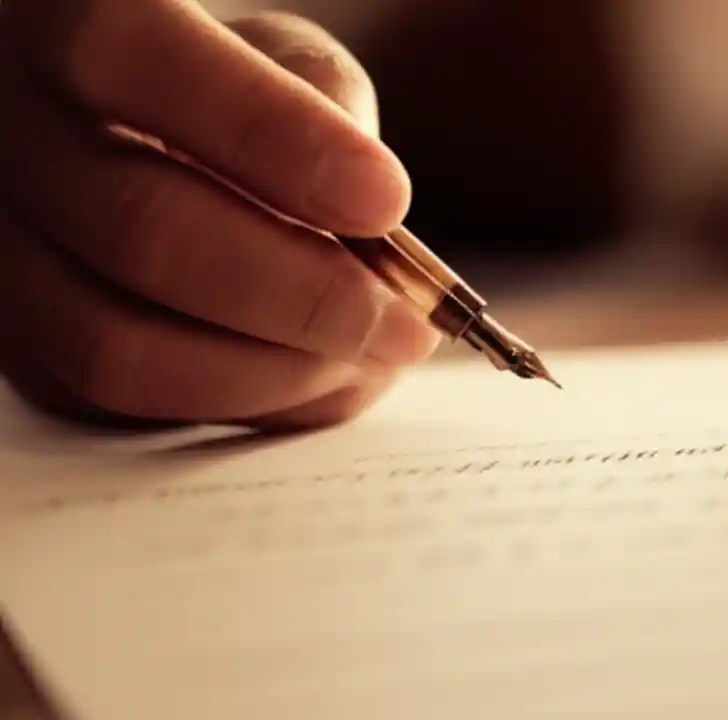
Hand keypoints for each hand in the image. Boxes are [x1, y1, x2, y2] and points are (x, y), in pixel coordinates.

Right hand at [0, 2, 439, 428]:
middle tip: (407, 321)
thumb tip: (371, 237)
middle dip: (306, 293)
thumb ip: (324, 110)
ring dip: (278, 369)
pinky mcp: (25, 347)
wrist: (145, 148)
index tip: (385, 199)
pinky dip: (249, 401)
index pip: (132, 55)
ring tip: (375, 353)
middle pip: (143, 230)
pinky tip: (318, 370)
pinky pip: (134, 406)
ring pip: (122, 346)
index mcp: (59, 24)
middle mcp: (5, 137)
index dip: (270, 135)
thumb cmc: (234, 98)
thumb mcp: (282, 61)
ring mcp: (1, 253)